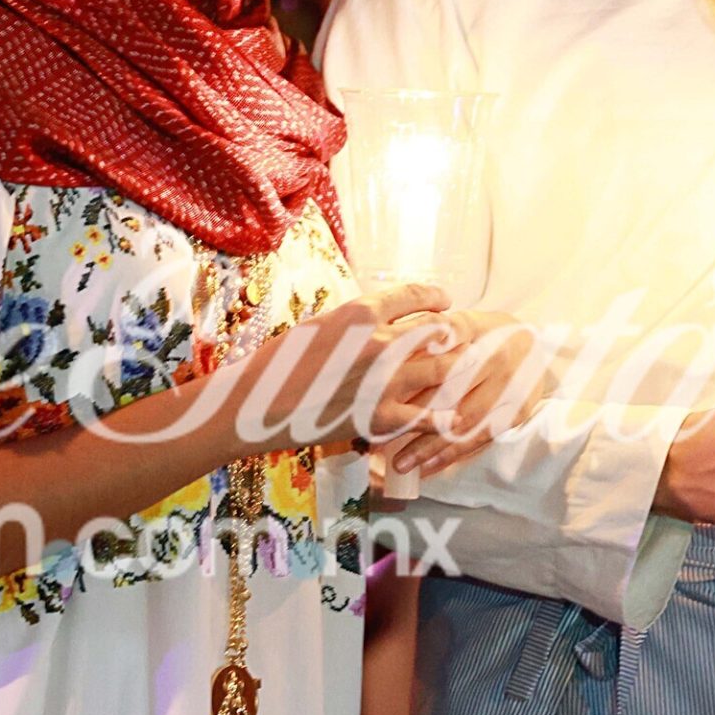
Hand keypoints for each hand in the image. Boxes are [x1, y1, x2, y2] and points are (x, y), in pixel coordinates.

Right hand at [227, 281, 460, 455]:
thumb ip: (357, 321)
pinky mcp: (383, 419)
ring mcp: (385, 382)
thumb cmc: (280, 362)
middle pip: (438, 331)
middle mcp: (380, 343)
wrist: (257, 405)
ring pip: (442, 369)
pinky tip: (450, 415)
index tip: (444, 300)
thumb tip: (385, 318)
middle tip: (457, 338)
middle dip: (451, 333)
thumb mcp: (320, 325)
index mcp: (361, 312)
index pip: (415, 295)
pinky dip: (443, 416)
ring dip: (452, 368)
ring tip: (457, 370)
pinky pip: (430, 417)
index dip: (436, 296)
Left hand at [372, 311, 551, 481]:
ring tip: (400, 463)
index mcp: (475, 328)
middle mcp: (495, 356)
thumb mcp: (458, 324)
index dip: (407, 376)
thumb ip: (429, 335)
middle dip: (412, 417)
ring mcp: (509, 386)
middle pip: (448, 391)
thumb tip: (391, 352)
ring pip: (463, 421)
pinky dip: (453, 454)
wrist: (533, 345)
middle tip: (379, 439)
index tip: (376, 397)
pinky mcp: (516, 411)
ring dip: (429, 445)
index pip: (435, 355)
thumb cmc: (481, 335)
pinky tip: (429, 467)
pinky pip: (480, 436)